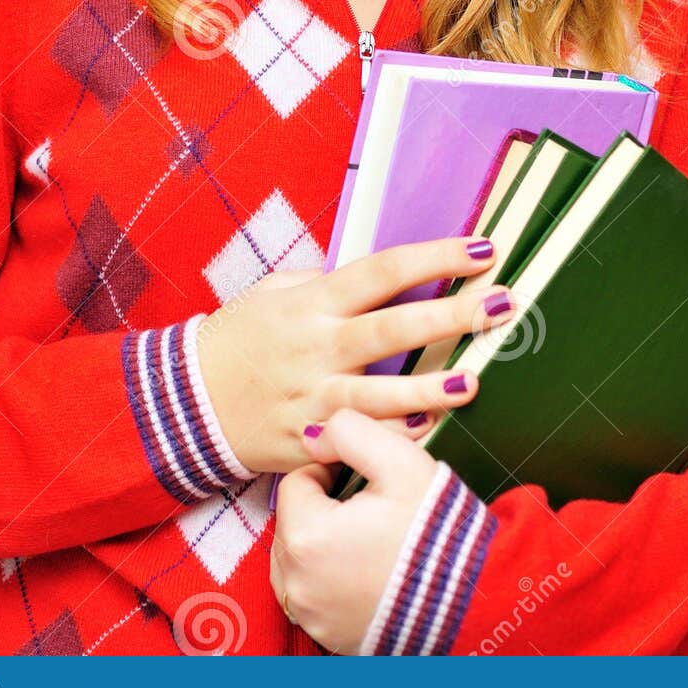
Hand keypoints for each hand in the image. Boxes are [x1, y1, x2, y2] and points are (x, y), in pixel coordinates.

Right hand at [194, 236, 515, 474]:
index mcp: (315, 301)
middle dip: (452, 314)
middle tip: (503, 305)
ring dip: (431, 387)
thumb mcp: (270, 293)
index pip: (385, 270)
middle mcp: (319, 345)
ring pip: (382, 392)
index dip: (436, 257)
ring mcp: (314, 395)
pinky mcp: (308, 438)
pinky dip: (394, 434)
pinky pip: (359, 437)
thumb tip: (371, 278)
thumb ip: (321, 282)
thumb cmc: (234, 339)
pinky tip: (430, 430)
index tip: (482, 249)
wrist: (184, 401)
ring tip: (475, 379)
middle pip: (394, 327)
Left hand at [270, 407, 441, 653]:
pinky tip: (369, 571)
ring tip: (369, 538)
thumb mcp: (399, 460)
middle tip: (371, 507)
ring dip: (322, 544)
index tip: (364, 478)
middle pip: (293, 522)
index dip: (329, 471)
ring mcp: (311, 617)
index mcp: (305, 536)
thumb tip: (313, 435)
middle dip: (323, 508)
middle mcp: (296, 584)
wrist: (474, 598)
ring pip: (298, 561)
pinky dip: (331, 580)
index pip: (295, 482)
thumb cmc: (435, 529)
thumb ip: (349, 431)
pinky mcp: (328, 639)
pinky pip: (314, 596)